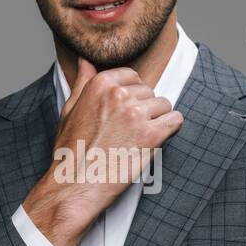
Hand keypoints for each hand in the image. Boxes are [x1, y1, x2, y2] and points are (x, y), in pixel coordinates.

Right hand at [22, 55, 183, 245]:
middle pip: (150, 91)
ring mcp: (137, 114)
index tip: (124, 114)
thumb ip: (82, 82)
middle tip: (129, 132)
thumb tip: (85, 60)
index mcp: (101, 84)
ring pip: (164, 105)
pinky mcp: (151, 135)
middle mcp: (120, 94)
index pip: (132, 76)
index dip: (132, 96)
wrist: (75, 184)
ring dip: (157, 121)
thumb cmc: (71, 151)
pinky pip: (175, 121)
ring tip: (139, 139)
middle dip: (144, 109)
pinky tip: (155, 142)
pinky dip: (171, 131)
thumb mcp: (70, 110)